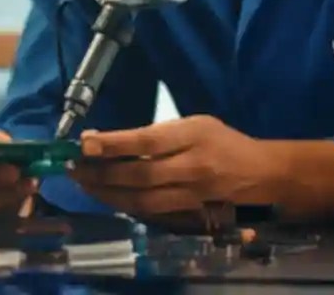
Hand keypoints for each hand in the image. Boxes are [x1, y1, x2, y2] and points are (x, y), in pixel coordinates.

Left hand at [69, 115, 285, 220]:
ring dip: (108, 193)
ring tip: (83, 183)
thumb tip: (109, 140)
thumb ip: (157, 133)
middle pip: (140, 175)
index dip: (114, 144)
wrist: (260, 171)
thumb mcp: (193, 123)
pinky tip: (106, 197)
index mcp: (192, 135)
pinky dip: (125, 204)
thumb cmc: (220, 139)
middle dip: (102, 173)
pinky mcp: (189, 210)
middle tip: (73, 167)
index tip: (85, 143)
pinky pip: (152, 211)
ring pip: (142, 199)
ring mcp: (191, 192)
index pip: (147, 142)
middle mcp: (191, 166)